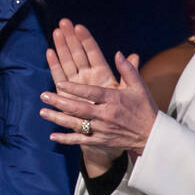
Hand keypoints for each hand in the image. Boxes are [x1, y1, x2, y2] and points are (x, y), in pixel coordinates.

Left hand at [41, 51, 161, 160]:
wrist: (151, 136)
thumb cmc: (144, 108)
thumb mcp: (139, 87)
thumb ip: (128, 70)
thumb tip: (119, 53)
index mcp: (114, 100)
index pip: (92, 93)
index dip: (75, 89)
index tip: (61, 83)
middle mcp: (106, 115)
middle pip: (79, 108)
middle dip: (60, 102)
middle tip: (44, 95)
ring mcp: (102, 129)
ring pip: (76, 124)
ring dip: (58, 118)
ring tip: (42, 112)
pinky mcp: (100, 141)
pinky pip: (80, 141)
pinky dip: (66, 139)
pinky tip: (52, 136)